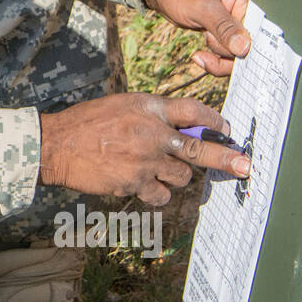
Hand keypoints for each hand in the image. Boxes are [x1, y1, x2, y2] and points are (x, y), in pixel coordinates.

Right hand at [39, 93, 251, 205]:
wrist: (57, 145)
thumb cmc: (87, 123)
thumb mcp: (122, 106)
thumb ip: (153, 116)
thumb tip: (183, 130)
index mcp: (149, 108)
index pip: (194, 110)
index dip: (215, 120)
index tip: (226, 128)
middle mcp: (152, 133)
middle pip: (200, 148)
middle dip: (226, 158)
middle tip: (244, 166)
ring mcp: (144, 160)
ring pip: (181, 176)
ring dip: (176, 176)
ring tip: (156, 169)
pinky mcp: (134, 183)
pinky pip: (160, 195)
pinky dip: (156, 193)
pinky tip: (141, 184)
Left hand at [137, 0, 253, 76]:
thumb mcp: (204, 7)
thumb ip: (225, 27)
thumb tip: (244, 48)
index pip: (267, 28)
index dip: (256, 46)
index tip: (239, 54)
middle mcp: (253, 11)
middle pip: (257, 46)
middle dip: (231, 51)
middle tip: (209, 36)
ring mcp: (241, 24)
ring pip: (242, 55)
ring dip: (220, 53)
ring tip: (204, 33)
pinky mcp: (230, 35)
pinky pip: (230, 56)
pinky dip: (216, 60)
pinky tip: (200, 55)